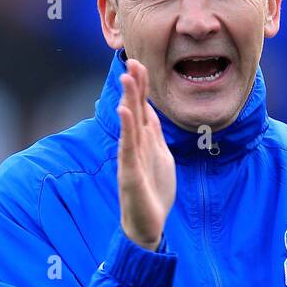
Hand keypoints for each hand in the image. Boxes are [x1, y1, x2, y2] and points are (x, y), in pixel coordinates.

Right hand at [116, 57, 176, 250]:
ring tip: (126, 78)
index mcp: (146, 142)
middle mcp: (136, 146)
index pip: (143, 108)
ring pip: (130, 124)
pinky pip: (128, 147)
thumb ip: (155, 136)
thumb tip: (151, 114)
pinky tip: (125, 111)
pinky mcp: (130, 172)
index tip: (140, 64)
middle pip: (135, 110)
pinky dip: (127, 128)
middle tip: (132, 61)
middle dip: (134, 86)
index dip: (142, 87)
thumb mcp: (161, 158)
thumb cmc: (153, 193)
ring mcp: (132, 158)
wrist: (147, 226)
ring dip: (128, 100)